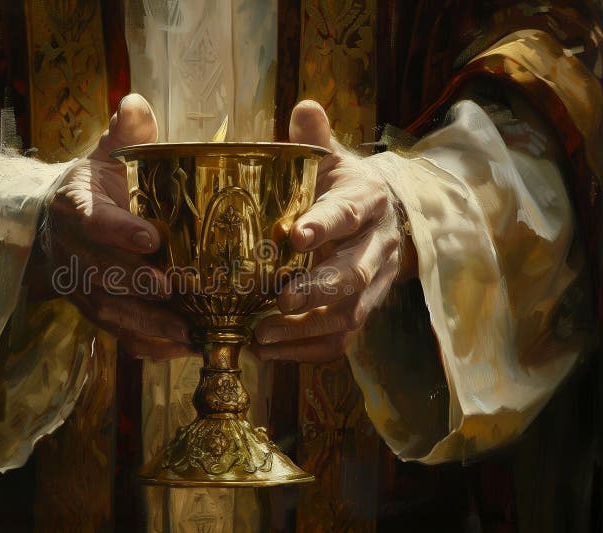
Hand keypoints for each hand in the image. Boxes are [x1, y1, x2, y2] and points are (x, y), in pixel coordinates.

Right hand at [46, 94, 197, 359]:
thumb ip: (124, 133)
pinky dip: (148, 344)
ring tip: (188, 330)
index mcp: (75, 206)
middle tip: (174, 288)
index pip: (91, 221)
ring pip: (109, 310)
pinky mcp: (95, 311)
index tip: (151, 237)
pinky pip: (117, 333)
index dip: (117, 231)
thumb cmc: (93, 189)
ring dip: (148, 323)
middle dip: (136, 283)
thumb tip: (135, 103)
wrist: (56, 224)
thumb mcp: (104, 155)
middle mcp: (72, 251)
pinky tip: (182, 347)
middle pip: (99, 273)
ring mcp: (81, 286)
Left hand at [252, 101, 411, 361]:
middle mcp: (377, 245)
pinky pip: (344, 339)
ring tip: (262, 335)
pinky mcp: (364, 309)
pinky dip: (308, 351)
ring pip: (351, 314)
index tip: (295, 236)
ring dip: (307, 329)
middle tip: (278, 300)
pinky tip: (269, 351)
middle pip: (354, 274)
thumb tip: (305, 107)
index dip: (325, 225)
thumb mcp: (333, 158)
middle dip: (317, 289)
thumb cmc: (344, 187)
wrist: (388, 217)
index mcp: (367, 200)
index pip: (349, 213)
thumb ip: (315, 139)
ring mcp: (375, 283)